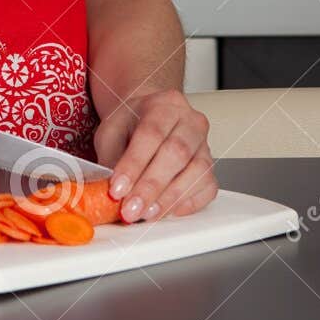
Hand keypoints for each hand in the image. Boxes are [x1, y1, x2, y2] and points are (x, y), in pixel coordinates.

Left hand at [93, 87, 216, 221]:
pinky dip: (189, 203)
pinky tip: (168, 211)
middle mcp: (190, 121)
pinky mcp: (211, 166)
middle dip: (151, 186)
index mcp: (163, 105)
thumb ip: (111, 157)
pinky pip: (208, 187)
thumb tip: (109, 192)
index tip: (117, 189)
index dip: (134, 165)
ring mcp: (204, 143)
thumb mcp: (111, 131)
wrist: (149, 117)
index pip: (151, 133)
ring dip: (169, 198)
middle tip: (131, 209)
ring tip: (146, 213)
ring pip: (197, 171)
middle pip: (176, 153)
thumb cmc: (131, 124)